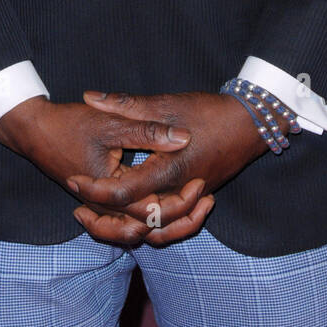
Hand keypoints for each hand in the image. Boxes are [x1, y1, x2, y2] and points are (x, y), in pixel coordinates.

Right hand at [0, 95, 210, 242]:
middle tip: (205, 195)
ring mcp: (101, 208)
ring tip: (195, 204)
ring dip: (167, 222)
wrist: (34, 131)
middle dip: (181, 218)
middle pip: (150, 228)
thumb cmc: (70, 125)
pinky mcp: (100, 202)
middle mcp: (105, 208)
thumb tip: (184, 137)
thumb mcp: (112, 124)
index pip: (153, 211)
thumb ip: (149, 131)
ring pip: (139, 230)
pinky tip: (167, 199)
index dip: (182, 200)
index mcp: (111, 192)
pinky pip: (127, 220)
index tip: (201, 182)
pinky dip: (149, 216)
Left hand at [66, 91, 269, 245]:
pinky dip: (148, 222)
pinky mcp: (196, 198)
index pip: (123, 193)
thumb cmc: (210, 111)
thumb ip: (126, 104)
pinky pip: (169, 223)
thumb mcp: (166, 103)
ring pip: (153, 229)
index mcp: (168, 170)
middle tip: (78, 204)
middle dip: (104, 219)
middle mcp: (178, 192)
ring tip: (98, 212)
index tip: (73, 180)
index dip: (94, 190)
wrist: (252, 123)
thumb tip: (91, 97)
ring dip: (124, 226)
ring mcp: (189, 199)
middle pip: (135, 222)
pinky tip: (132, 208)